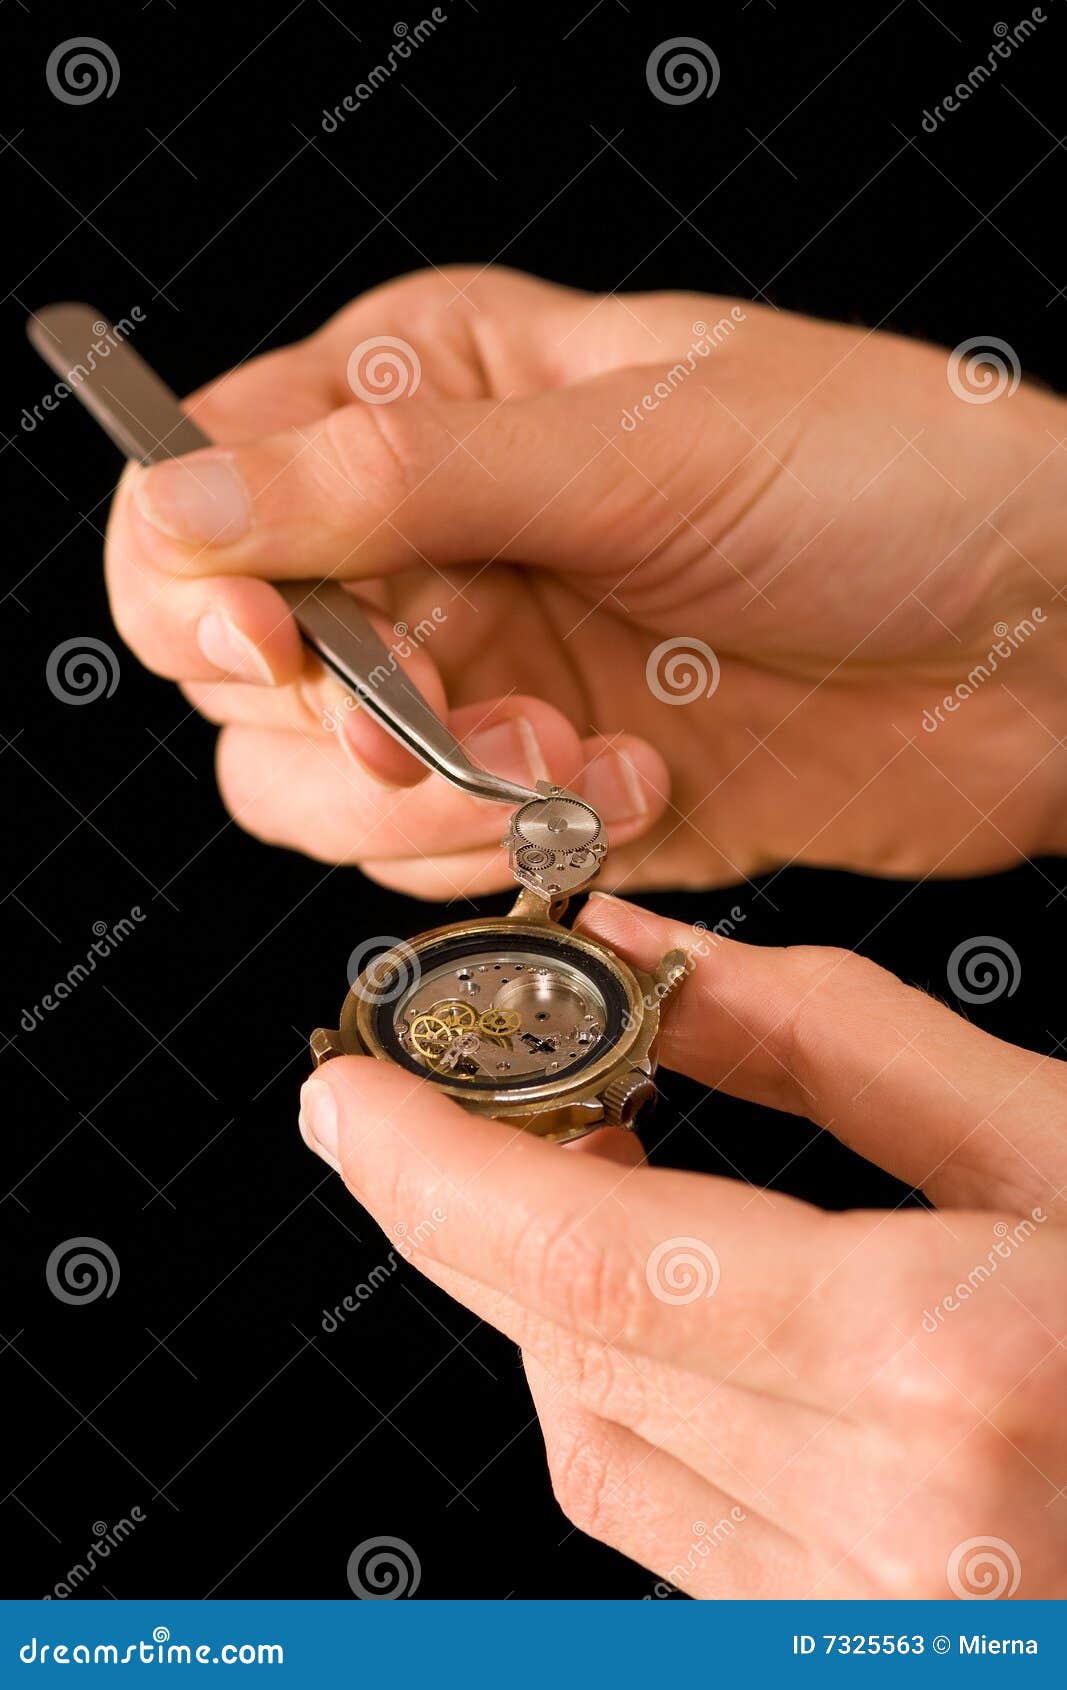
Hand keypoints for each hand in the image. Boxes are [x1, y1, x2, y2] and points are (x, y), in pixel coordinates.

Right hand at [105, 267, 1066, 895]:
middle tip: (439, 720)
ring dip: (420, 802)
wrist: (1043, 641)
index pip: (200, 499)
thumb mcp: (634, 447)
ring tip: (564, 756)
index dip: (200, 588)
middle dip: (334, 720)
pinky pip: (440, 859)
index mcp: (427, 399)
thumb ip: (393, 483)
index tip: (277, 647)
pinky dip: (512, 850)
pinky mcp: (548, 791)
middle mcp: (435, 543)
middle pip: (241, 675)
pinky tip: (640, 788)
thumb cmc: (883, 479)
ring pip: (319, 790)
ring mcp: (488, 676)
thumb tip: (179, 509)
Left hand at [297, 896, 1066, 1597]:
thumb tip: (636, 956)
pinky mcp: (866, 1640)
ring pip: (598, 1451)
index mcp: (951, 1367)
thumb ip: (827, 1039)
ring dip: (548, 1303)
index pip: (595, 1266)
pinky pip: (669, 1524)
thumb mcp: (1058, 1133)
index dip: (440, 1170)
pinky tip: (665, 1305)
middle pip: (568, 1354)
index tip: (354, 1092)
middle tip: (447, 1097)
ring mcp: (879, 1618)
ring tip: (578, 1173)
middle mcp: (900, 1532)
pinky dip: (625, 1396)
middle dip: (472, 1215)